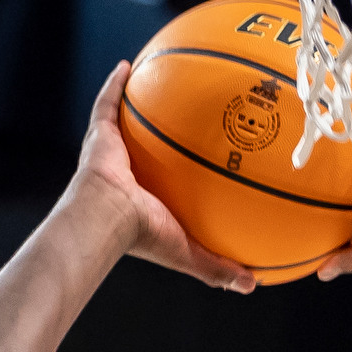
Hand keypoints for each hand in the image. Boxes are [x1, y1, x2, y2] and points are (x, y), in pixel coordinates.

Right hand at [74, 63, 255, 294]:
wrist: (106, 220)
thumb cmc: (142, 236)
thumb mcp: (189, 251)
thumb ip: (219, 267)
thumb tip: (253, 285)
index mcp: (148, 198)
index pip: (168, 181)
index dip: (182, 171)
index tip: (201, 160)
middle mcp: (130, 172)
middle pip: (148, 146)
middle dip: (161, 131)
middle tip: (185, 113)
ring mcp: (112, 153)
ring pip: (126, 122)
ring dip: (138, 101)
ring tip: (156, 78)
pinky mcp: (98, 136)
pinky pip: (106, 104)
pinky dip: (114, 85)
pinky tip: (129, 66)